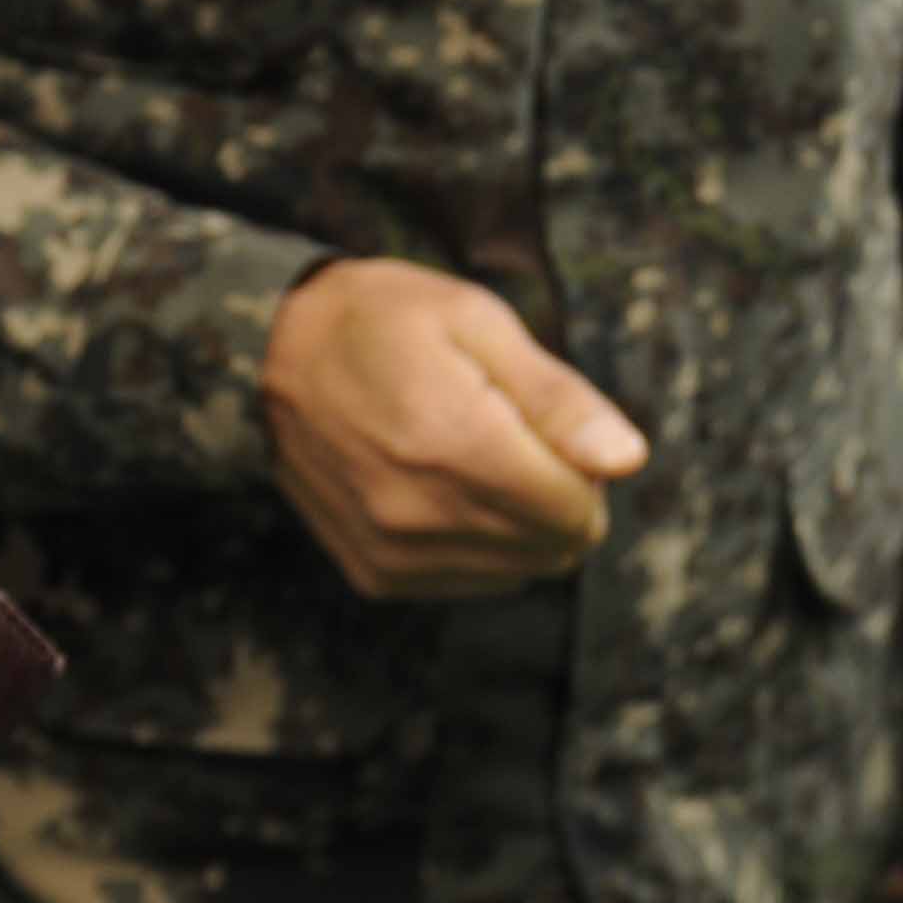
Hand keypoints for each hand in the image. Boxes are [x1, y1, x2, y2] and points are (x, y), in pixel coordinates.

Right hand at [261, 257, 644, 600]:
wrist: (273, 351)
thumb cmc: (386, 321)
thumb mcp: (479, 321)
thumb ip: (558, 399)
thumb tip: (629, 461)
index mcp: (454, 442)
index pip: (575, 508)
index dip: (587, 468)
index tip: (552, 426)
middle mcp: (418, 511)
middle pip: (552, 545)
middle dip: (560, 496)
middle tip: (516, 435)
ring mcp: (391, 551)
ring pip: (517, 571)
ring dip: (520, 523)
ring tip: (475, 456)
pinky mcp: (374, 573)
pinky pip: (470, 582)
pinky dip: (478, 543)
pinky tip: (446, 487)